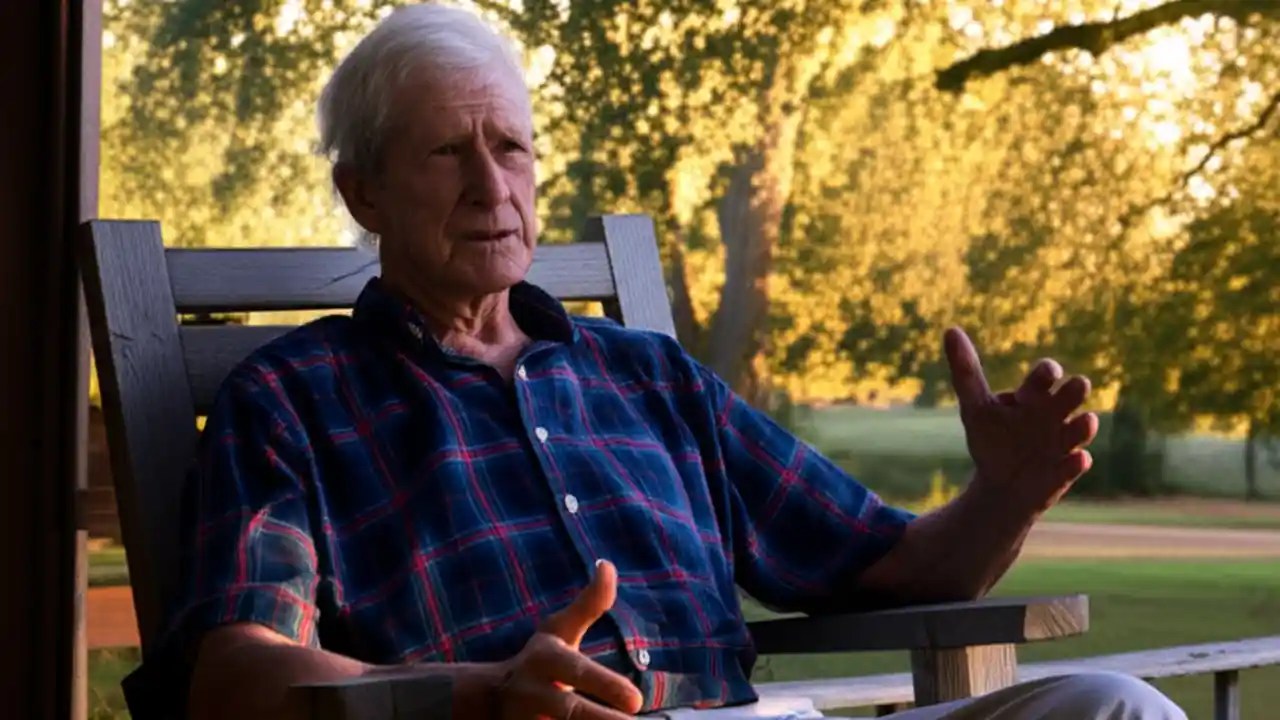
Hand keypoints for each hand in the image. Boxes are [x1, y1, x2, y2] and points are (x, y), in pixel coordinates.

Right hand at [493, 560, 642, 718]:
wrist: (487, 699)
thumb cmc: (538, 660)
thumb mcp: (559, 630)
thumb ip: (589, 603)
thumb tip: (608, 564)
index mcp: (544, 659)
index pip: (577, 672)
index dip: (605, 685)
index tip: (635, 702)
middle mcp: (531, 692)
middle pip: (570, 713)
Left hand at [944, 328, 1098, 513]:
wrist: (999, 485)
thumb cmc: (991, 439)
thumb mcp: (976, 407)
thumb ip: (965, 371)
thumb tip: (950, 329)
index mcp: (1034, 397)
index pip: (1046, 374)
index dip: (1047, 371)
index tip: (1048, 374)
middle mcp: (1054, 415)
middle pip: (1073, 394)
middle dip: (1075, 390)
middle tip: (1076, 386)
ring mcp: (1063, 442)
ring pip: (1083, 427)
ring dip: (1085, 424)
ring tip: (1086, 420)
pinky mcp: (1065, 471)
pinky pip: (1077, 464)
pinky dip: (1078, 462)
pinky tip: (1078, 459)